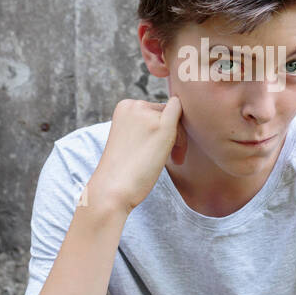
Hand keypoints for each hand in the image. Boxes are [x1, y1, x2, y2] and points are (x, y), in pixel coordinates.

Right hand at [88, 96, 185, 213]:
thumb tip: (173, 116)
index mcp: (125, 107)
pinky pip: (181, 115)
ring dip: (179, 140)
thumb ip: (145, 125)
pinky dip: (183, 135)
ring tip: (174, 162)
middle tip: (172, 158)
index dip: (160, 128)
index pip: (154, 109)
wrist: (112, 189)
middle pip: (166, 112)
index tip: (159, 150)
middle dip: (172, 133)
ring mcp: (149, 114)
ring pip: (177, 119)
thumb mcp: (129, 138)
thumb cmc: (123, 170)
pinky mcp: (162, 127)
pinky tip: (178, 158)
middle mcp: (135, 105)